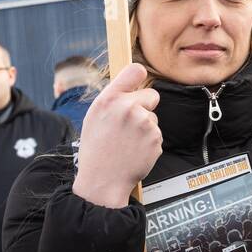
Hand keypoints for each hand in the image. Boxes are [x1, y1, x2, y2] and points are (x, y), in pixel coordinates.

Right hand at [72, 63, 161, 207]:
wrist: (102, 181)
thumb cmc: (96, 149)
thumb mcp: (95, 116)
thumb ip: (114, 98)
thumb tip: (132, 84)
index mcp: (109, 99)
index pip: (135, 70)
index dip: (140, 77)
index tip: (139, 84)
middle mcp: (128, 107)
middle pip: (152, 95)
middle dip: (145, 107)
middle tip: (129, 125)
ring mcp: (144, 123)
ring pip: (153, 118)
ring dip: (145, 128)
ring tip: (127, 142)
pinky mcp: (155, 139)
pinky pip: (156, 135)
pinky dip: (149, 143)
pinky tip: (134, 151)